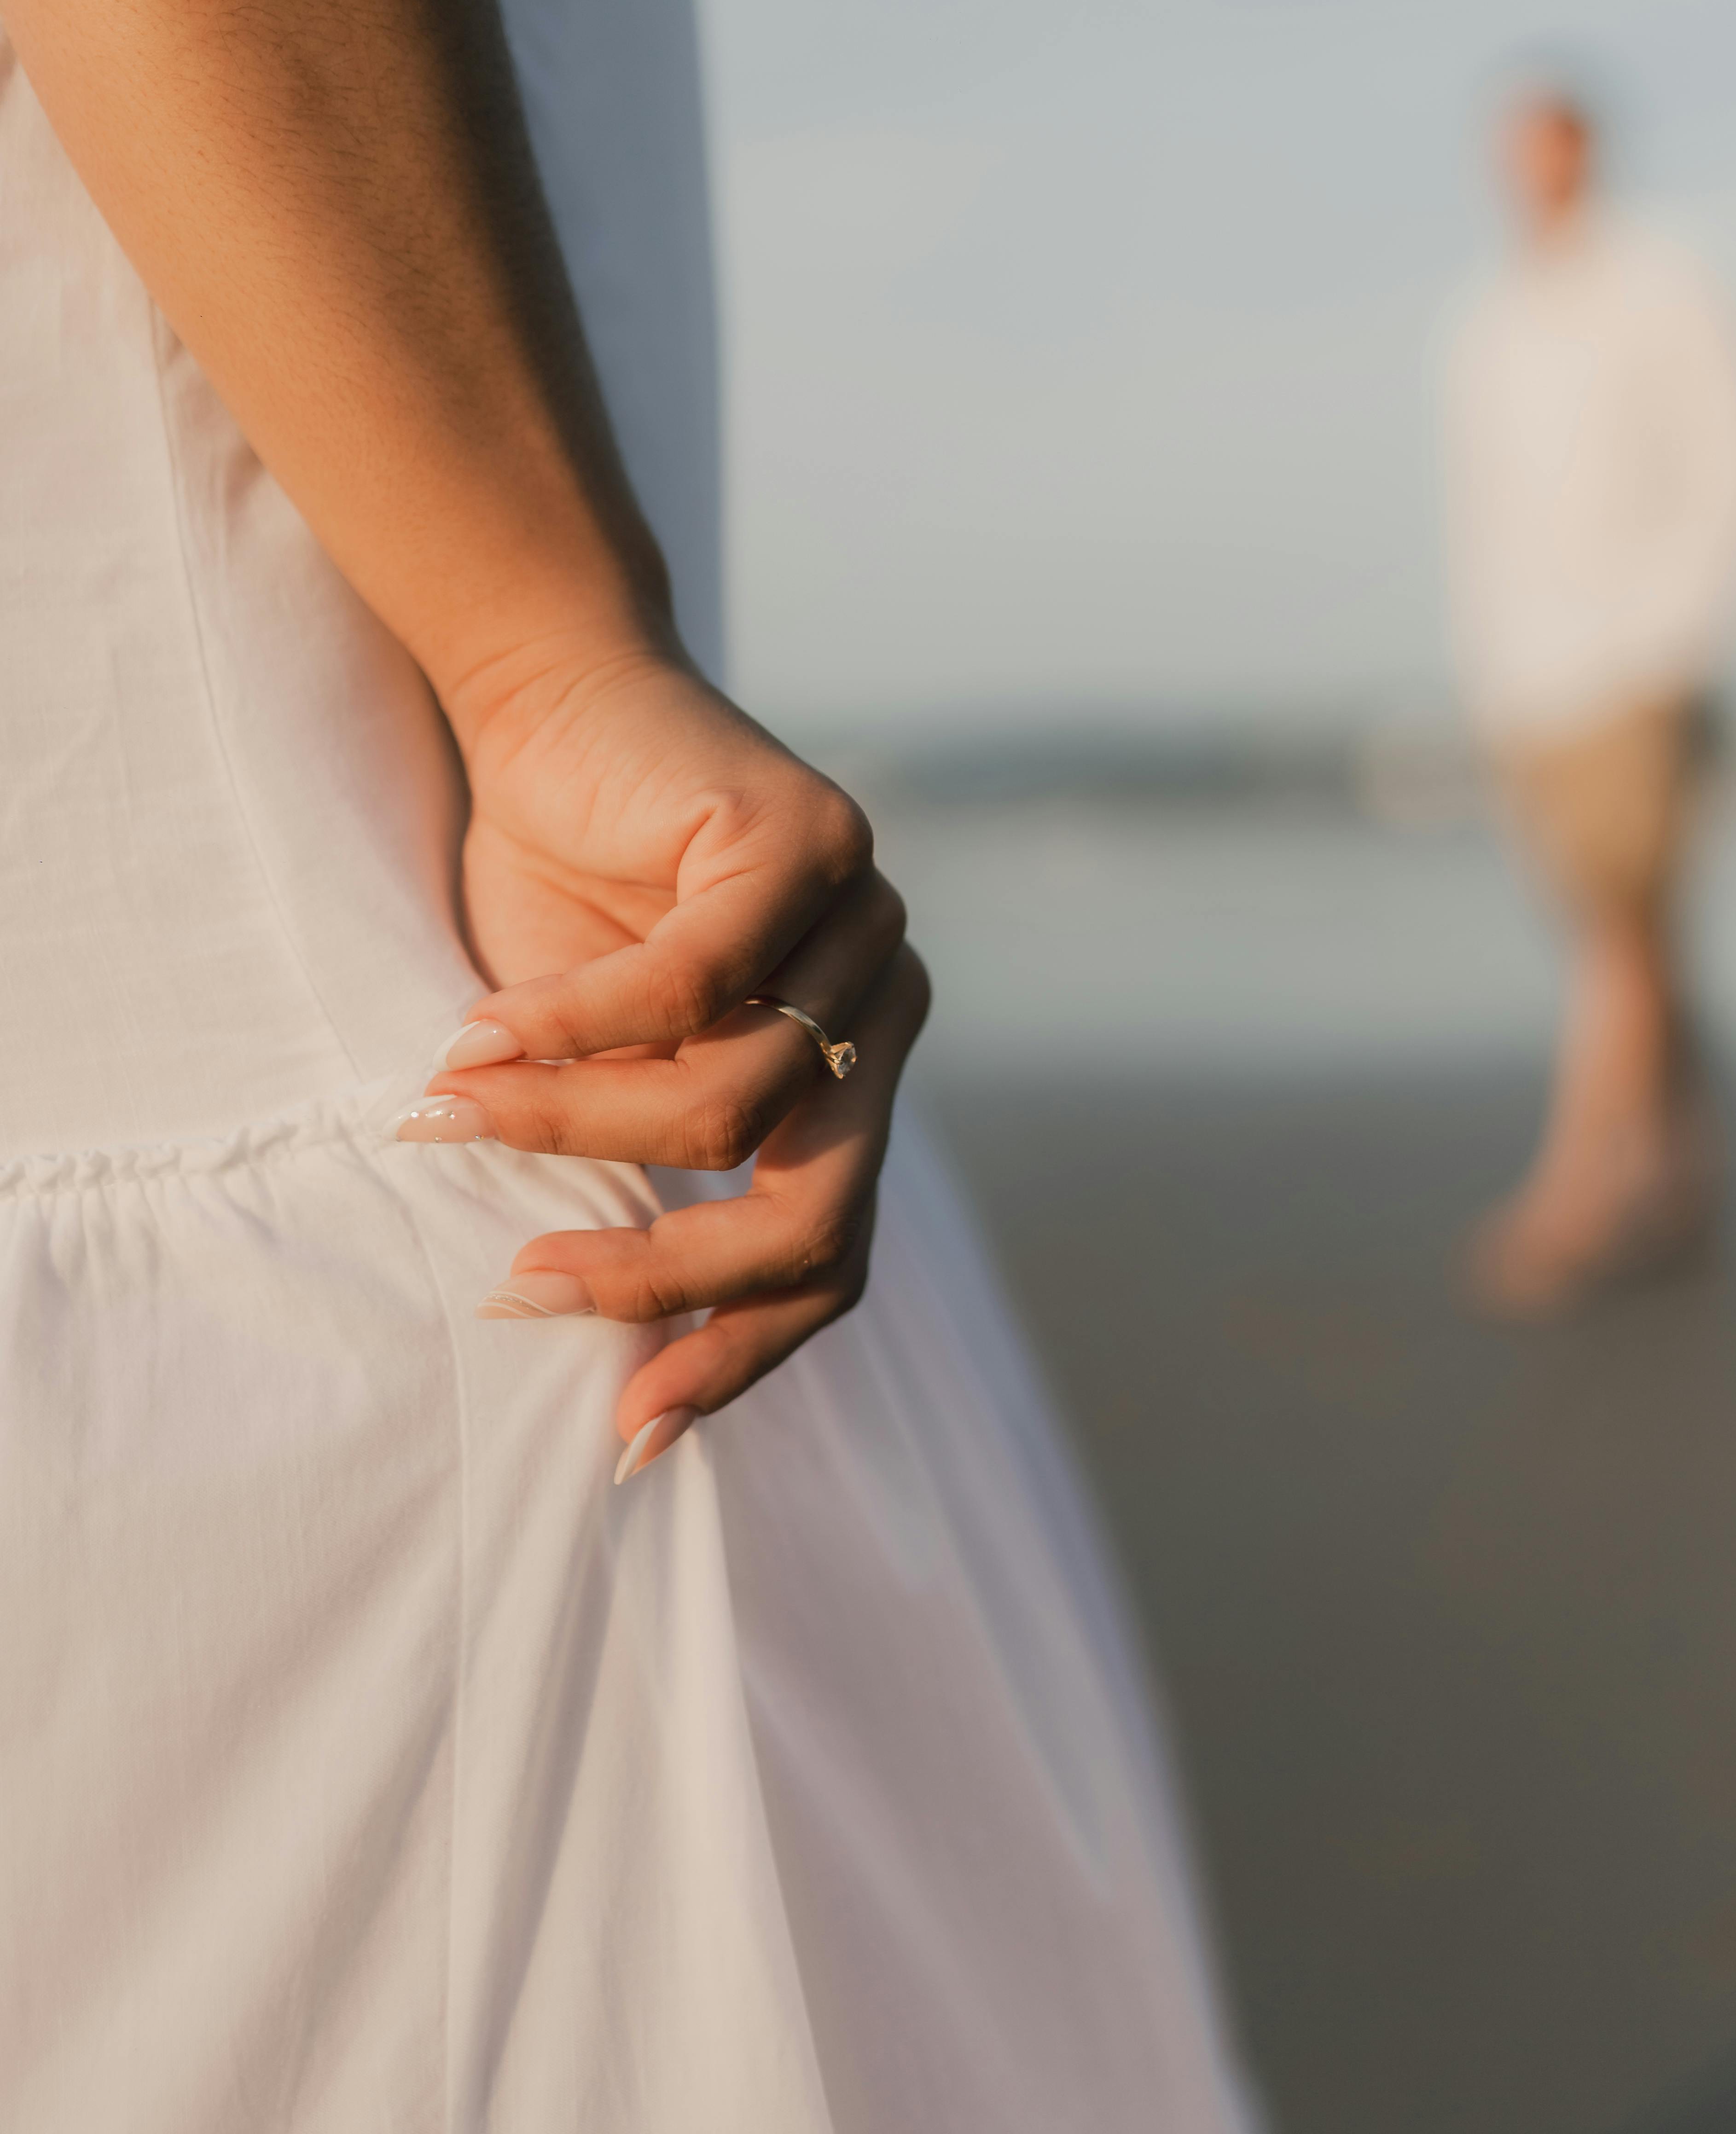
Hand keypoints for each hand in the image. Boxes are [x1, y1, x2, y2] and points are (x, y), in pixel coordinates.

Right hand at [405, 648, 929, 1469]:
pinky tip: (475, 1039)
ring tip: (452, 1110)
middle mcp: (884, 1006)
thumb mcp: (597, 1072)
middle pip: (819, 1213)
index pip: (832, 1256)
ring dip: (571, 1127)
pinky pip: (688, 988)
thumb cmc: (562, 895)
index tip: (630, 1432)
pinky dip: (569, 1029)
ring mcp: (866, 924)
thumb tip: (578, 1338)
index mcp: (855, 1075)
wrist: (550, 701)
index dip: (736, 1352)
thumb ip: (624, 1176)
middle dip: (668, 1279)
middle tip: (525, 1289)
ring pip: (734, 1105)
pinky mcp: (808, 848)